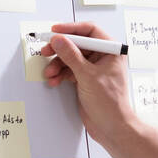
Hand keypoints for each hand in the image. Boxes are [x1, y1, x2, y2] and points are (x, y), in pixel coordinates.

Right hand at [40, 21, 139, 148]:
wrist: (112, 127)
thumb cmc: (110, 103)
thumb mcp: (88, 76)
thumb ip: (71, 55)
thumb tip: (59, 40)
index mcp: (111, 51)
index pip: (90, 31)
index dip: (71, 29)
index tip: (55, 31)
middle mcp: (103, 58)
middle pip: (77, 44)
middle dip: (61, 49)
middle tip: (46, 50)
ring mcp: (94, 69)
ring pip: (71, 58)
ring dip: (58, 64)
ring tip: (50, 73)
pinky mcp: (86, 80)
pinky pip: (70, 71)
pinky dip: (61, 74)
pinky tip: (54, 80)